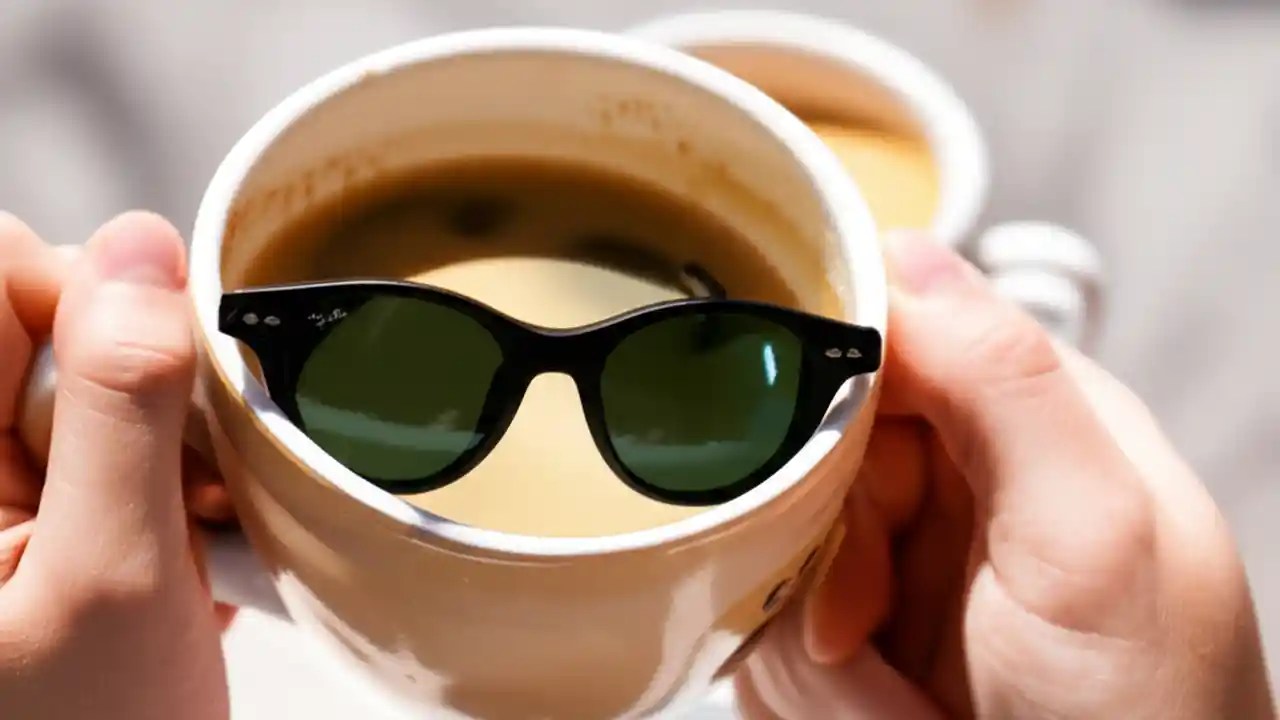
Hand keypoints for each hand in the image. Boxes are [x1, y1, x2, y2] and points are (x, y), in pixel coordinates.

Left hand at [0, 212, 229, 719]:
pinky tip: (178, 542)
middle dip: (145, 378)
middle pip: (56, 311)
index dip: (95, 303)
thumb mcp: (117, 576)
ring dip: (167, 436)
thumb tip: (144, 248)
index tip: (161, 400)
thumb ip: (125, 408)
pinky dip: (167, 472)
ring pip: (101, 369)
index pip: (1, 268)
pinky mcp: (42, 499)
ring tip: (187, 528)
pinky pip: (119, 429)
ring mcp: (2, 476)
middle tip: (179, 485)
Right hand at [737, 233, 1274, 718]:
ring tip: (889, 698)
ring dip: (814, 635)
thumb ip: (1009, 383)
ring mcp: (913, 570)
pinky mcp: (869, 643)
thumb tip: (906, 253)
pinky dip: (803, 682)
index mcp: (1036, 426)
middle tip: (861, 624)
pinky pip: (776, 623)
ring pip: (782, 543)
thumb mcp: (1090, 538)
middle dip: (824, 546)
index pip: (896, 337)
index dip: (837, 387)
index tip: (811, 456)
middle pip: (819, 449)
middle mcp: (968, 489)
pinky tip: (870, 711)